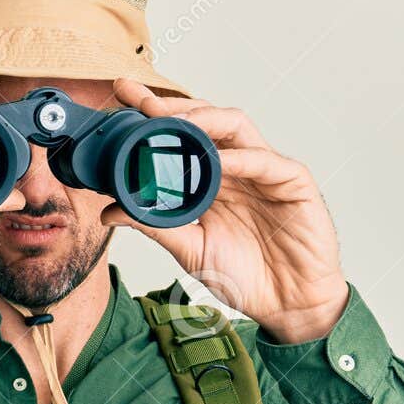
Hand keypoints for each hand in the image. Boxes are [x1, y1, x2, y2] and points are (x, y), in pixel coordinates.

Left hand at [104, 77, 349, 343]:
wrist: (288, 306)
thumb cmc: (245, 277)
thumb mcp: (190, 249)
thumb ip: (154, 225)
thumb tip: (109, 212)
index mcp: (212, 178)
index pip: (182, 135)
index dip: (154, 114)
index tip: (121, 98)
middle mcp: (237, 166)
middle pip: (207, 120)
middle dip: (174, 107)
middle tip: (143, 102)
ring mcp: (266, 171)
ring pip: (237, 126)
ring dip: (205, 120)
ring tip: (176, 122)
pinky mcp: (294, 182)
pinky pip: (266, 161)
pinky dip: (241, 158)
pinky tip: (219, 160)